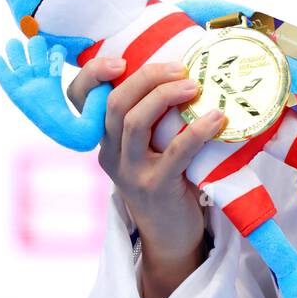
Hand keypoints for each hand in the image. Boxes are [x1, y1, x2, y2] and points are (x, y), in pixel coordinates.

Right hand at [67, 58, 224, 264]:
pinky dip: (196, 131)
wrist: (171, 236)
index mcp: (106, 137)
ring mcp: (130, 172)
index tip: (120, 60)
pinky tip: (216, 119)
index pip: (80, 98)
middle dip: (147, 77)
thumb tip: (190, 70)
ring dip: (166, 96)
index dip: (92, 74)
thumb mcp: (152, 146)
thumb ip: (157, 116)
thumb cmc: (168, 180)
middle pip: (114, 103)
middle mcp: (110, 152)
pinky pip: (174, 153)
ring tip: (195, 87)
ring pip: (134, 122)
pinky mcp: (155, 188)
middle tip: (180, 68)